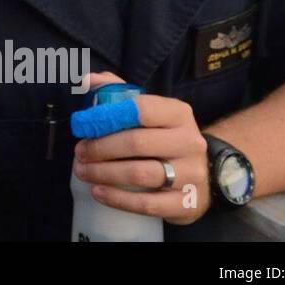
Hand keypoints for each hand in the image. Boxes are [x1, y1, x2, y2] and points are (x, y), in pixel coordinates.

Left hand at [74, 89, 210, 225]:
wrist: (204, 172)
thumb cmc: (164, 137)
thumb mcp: (150, 110)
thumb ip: (118, 92)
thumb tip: (87, 80)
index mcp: (178, 113)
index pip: (141, 109)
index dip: (107, 117)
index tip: (83, 126)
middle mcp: (189, 142)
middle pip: (136, 143)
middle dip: (100, 148)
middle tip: (79, 152)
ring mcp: (191, 174)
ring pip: (140, 174)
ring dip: (103, 173)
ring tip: (82, 171)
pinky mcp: (187, 204)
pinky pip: (148, 204)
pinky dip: (118, 199)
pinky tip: (98, 192)